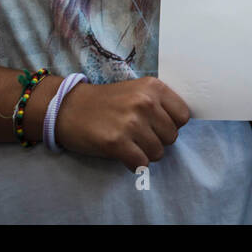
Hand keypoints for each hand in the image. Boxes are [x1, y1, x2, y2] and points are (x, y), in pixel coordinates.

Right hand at [54, 76, 189, 170]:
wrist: (68, 107)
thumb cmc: (105, 102)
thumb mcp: (136, 90)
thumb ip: (159, 103)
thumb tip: (180, 125)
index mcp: (153, 87)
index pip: (183, 116)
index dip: (171, 124)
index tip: (156, 125)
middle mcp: (145, 102)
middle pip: (172, 137)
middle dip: (158, 141)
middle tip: (139, 136)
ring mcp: (131, 122)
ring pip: (158, 153)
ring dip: (146, 153)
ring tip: (130, 144)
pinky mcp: (116, 142)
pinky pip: (141, 164)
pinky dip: (135, 164)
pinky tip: (124, 155)